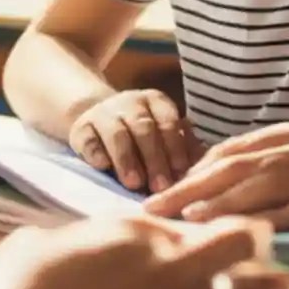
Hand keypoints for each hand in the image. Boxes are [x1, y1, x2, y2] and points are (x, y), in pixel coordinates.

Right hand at [0, 219, 288, 288]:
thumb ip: (61, 244)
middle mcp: (170, 264)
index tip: (204, 242)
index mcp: (130, 232)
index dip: (196, 234)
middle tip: (266, 258)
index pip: (179, 226)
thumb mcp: (32, 247)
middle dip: (253, 250)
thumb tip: (53, 246)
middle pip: (234, 247)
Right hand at [69, 89, 204, 192]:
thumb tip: (208, 171)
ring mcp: (102, 113)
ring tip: (134, 183)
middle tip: (161, 187)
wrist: (98, 120)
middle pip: (144, 128)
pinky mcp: (80, 128)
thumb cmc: (142, 137)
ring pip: (116, 133)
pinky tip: (103, 167)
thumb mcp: (164, 135)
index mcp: (156, 101)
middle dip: (154, 158)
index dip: (176, 148)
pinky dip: (96, 153)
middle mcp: (130, 102)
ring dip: (126, 159)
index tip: (182, 174)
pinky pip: (88, 140)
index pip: (169, 122)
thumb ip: (183, 150)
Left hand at [143, 122, 288, 228]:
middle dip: (186, 187)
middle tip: (150, 208)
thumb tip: (232, 171)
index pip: (230, 151)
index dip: (192, 169)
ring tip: (180, 219)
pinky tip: (237, 233)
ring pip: (257, 186)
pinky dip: (264, 221)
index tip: (162, 187)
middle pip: (230, 167)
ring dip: (214, 203)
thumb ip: (278, 154)